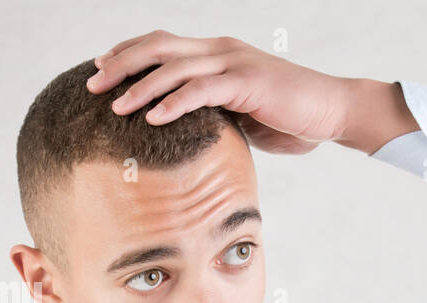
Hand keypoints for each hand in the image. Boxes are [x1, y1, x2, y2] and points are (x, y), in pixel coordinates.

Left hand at [86, 31, 351, 154]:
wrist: (333, 111)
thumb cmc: (292, 118)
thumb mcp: (245, 114)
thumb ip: (216, 114)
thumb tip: (190, 134)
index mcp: (219, 53)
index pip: (164, 45)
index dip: (129, 54)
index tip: (101, 70)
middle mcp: (222, 50)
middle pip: (159, 47)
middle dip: (121, 63)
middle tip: (92, 83)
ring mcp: (234, 63)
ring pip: (174, 66)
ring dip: (140, 85)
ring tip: (116, 105)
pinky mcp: (247, 83)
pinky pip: (201, 90)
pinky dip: (174, 102)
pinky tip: (153, 117)